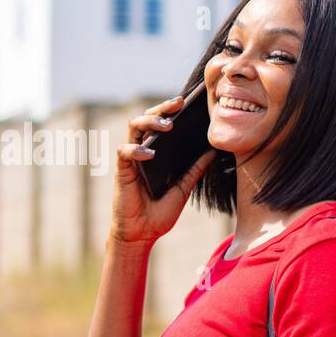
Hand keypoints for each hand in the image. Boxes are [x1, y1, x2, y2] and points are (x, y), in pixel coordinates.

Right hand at [110, 95, 215, 247]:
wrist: (142, 235)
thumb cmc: (159, 213)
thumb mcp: (184, 188)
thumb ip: (195, 169)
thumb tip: (214, 150)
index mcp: (157, 153)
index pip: (163, 124)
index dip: (173, 110)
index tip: (190, 101)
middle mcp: (142, 151)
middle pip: (147, 119)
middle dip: (162, 108)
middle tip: (179, 103)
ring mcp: (131, 160)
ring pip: (134, 127)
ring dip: (149, 122)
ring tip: (168, 125)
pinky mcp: (121, 171)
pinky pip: (124, 152)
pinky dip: (136, 150)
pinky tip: (150, 153)